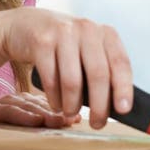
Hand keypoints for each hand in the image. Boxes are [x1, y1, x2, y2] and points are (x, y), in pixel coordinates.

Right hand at [0, 8, 132, 128]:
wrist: (25, 25)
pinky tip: (56, 104)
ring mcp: (63, 33)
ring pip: (73, 80)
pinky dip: (54, 98)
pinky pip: (51, 79)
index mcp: (105, 33)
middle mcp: (87, 29)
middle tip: (98, 124)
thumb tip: (117, 107)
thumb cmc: (64, 45)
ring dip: (73, 104)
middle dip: (99, 105)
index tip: (123, 111)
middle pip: (98, 74)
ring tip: (71, 113)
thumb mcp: (87, 48)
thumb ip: (103, 68)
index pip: (120, 63)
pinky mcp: (41, 42)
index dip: (124, 88)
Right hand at [0, 91, 80, 128]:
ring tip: (59, 122)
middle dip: (57, 112)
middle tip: (73, 120)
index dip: (62, 111)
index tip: (77, 119)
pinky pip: (8, 112)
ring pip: (26, 106)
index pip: (46, 105)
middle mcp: (12, 101)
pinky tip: (36, 121)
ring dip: (44, 114)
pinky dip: (23, 116)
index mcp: (22, 106)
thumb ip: (42, 131)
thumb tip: (71, 130)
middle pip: (38, 104)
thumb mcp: (23, 138)